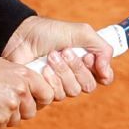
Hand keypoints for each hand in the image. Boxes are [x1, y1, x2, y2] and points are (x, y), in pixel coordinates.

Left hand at [0, 16, 114, 99]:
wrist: (21, 36)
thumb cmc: (49, 33)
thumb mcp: (81, 32)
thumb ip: (102, 48)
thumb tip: (107, 73)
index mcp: (85, 63)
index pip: (103, 78)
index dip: (99, 70)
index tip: (88, 57)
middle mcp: (74, 77)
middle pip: (88, 86)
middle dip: (76, 67)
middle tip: (64, 52)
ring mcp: (59, 86)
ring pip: (72, 91)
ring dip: (62, 71)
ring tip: (50, 56)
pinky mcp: (44, 93)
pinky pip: (56, 96)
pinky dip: (50, 79)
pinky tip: (42, 68)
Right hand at [0, 54, 54, 128]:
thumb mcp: (2, 66)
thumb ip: (20, 79)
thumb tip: (32, 91)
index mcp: (24, 76)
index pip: (47, 95)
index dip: (40, 99)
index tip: (32, 99)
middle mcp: (20, 93)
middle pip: (31, 111)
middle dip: (20, 109)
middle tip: (2, 99)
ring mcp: (9, 109)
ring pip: (16, 120)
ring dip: (6, 115)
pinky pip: (2, 126)